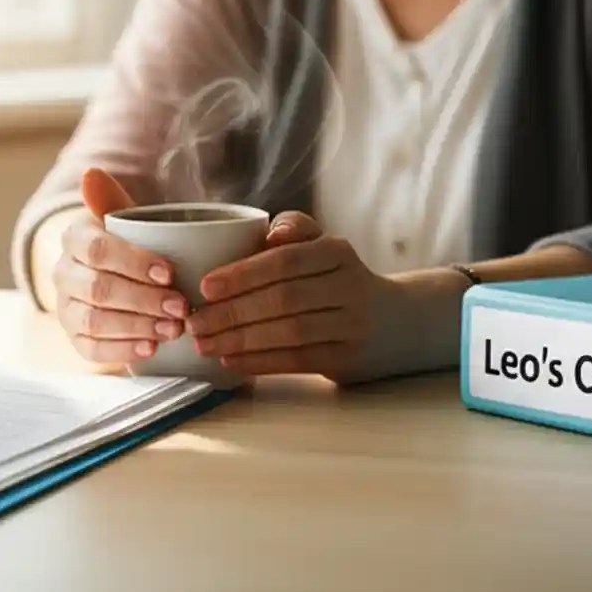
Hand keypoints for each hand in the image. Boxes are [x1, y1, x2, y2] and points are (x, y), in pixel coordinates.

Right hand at [52, 168, 189, 363]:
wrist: (122, 278)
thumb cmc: (132, 247)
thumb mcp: (129, 222)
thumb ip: (114, 200)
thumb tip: (91, 174)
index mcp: (73, 239)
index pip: (96, 249)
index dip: (133, 262)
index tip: (170, 272)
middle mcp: (63, 274)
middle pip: (99, 289)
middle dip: (144, 300)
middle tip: (181, 307)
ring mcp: (66, 308)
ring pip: (95, 321)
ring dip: (138, 326)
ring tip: (174, 329)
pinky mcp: (74, 338)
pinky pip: (92, 349)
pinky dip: (123, 350)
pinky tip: (152, 349)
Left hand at [186, 212, 389, 380]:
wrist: (397, 322)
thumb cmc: (339, 279)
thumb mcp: (325, 246)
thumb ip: (295, 228)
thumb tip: (269, 232)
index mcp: (338, 253)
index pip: (285, 261)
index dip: (243, 274)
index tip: (205, 286)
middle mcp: (351, 287)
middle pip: (283, 300)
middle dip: (232, 313)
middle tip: (194, 321)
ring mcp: (352, 325)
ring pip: (290, 333)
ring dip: (240, 340)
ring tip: (205, 344)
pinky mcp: (348, 358)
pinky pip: (298, 361)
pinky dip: (260, 362)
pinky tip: (231, 361)